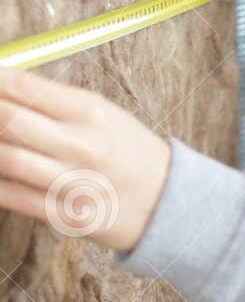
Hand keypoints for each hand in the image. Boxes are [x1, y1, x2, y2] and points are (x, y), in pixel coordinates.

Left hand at [0, 66, 171, 251]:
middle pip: (10, 119)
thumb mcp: (105, 115)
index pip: (24, 86)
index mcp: (90, 111)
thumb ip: (56, 102)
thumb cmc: (133, 155)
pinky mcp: (68, 215)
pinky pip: (16, 197)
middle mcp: (81, 144)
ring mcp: (74, 182)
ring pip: (9, 159)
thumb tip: (5, 89)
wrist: (172, 204)